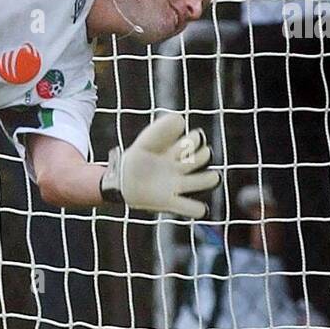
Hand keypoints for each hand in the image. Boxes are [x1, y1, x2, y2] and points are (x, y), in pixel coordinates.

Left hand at [101, 113, 220, 217]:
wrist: (118, 180)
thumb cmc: (133, 160)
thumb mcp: (146, 141)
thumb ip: (162, 128)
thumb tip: (181, 119)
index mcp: (172, 151)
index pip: (195, 140)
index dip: (195, 139)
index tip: (187, 141)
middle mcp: (177, 168)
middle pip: (202, 158)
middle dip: (203, 155)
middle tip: (193, 157)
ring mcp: (174, 185)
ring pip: (203, 181)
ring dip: (209, 179)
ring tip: (210, 177)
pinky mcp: (169, 201)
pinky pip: (190, 208)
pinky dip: (197, 209)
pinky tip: (199, 207)